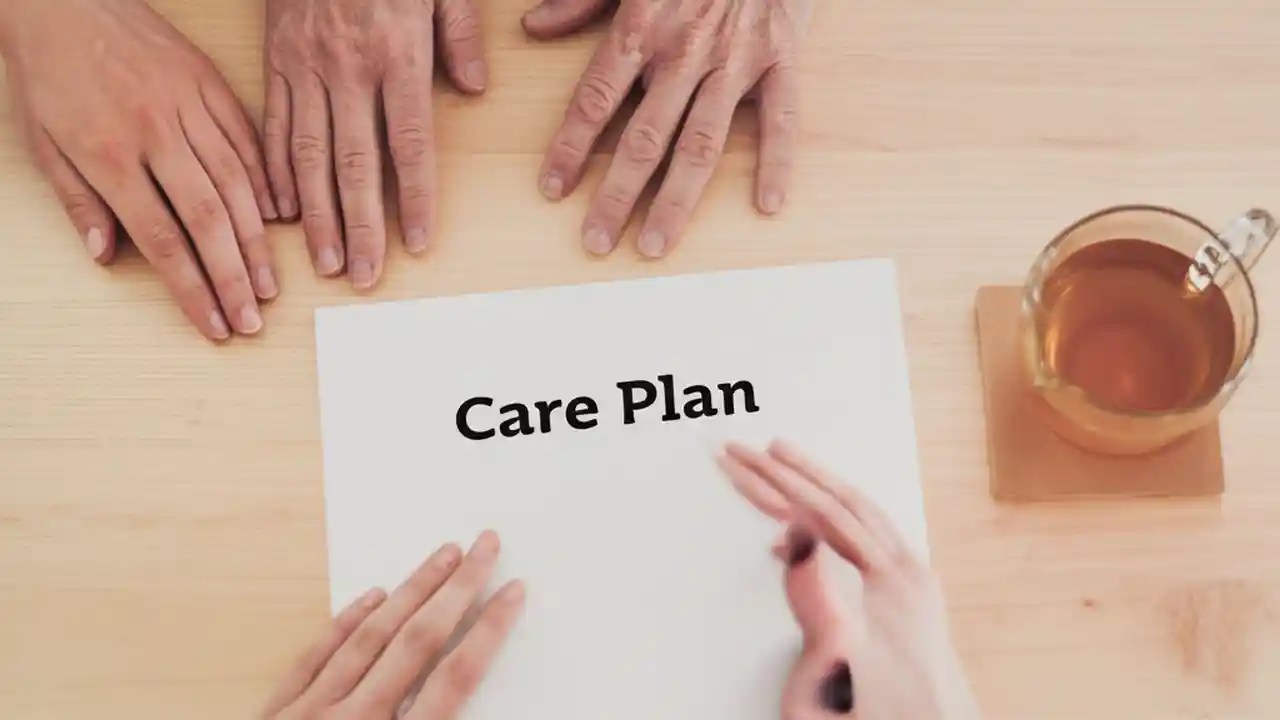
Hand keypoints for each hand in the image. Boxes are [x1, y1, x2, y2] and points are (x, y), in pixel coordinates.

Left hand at [0, 0, 278, 340]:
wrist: (64, 0)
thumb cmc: (50, 73)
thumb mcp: (43, 144)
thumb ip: (79, 202)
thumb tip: (106, 256)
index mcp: (110, 153)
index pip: (161, 238)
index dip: (192, 288)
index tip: (214, 324)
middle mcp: (156, 132)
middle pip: (208, 219)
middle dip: (235, 276)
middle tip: (254, 317)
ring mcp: (188, 106)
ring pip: (236, 184)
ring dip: (256, 241)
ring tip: (270, 282)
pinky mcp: (209, 84)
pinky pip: (247, 140)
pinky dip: (265, 182)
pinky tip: (276, 220)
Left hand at [262, 532, 525, 719]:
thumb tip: (457, 703)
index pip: (455, 679)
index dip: (488, 631)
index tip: (513, 591)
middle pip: (417, 642)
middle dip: (457, 589)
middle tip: (485, 544)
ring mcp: (308, 716)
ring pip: (369, 638)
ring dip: (410, 592)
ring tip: (440, 555)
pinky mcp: (272, 717)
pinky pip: (313, 658)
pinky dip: (344, 622)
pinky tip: (369, 597)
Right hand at [264, 0, 485, 290]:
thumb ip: (459, 34)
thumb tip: (473, 89)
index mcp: (397, 53)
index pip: (409, 143)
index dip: (415, 198)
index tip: (418, 243)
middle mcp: (347, 67)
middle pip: (355, 162)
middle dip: (358, 226)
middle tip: (360, 277)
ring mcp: (304, 66)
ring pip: (308, 154)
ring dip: (315, 214)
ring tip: (322, 262)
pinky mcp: (275, 60)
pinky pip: (273, 125)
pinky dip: (275, 173)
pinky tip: (281, 212)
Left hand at [523, 0, 809, 257]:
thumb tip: (532, 27)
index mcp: (641, 25)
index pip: (595, 99)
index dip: (571, 148)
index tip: (552, 189)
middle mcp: (685, 51)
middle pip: (644, 138)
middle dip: (616, 195)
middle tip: (595, 242)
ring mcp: (736, 59)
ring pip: (701, 143)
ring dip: (676, 200)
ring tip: (656, 245)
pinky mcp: (782, 58)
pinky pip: (782, 118)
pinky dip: (778, 162)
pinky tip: (767, 206)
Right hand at [718, 441, 982, 719]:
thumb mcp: (834, 665)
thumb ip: (817, 600)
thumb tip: (797, 537)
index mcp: (893, 581)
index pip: (821, 512)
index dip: (775, 483)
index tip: (740, 461)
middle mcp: (906, 576)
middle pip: (839, 504)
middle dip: (788, 473)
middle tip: (745, 451)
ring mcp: (908, 591)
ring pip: (855, 517)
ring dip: (813, 488)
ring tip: (782, 464)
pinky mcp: (903, 609)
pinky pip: (863, 539)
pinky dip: (829, 519)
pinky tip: (808, 531)